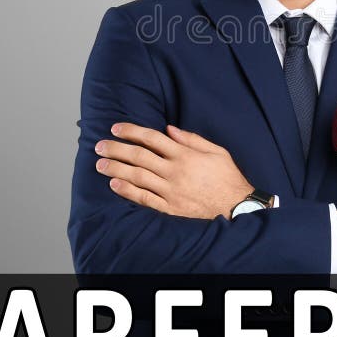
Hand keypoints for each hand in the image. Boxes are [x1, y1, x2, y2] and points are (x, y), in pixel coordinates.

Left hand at [95, 123, 252, 218]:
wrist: (236, 206)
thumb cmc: (227, 177)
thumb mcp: (216, 151)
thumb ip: (192, 139)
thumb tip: (169, 129)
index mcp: (185, 155)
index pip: (152, 138)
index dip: (132, 131)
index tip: (116, 128)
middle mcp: (175, 171)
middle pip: (139, 156)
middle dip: (116, 149)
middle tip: (99, 145)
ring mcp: (171, 191)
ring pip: (137, 177)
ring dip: (116, 169)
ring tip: (100, 164)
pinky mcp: (170, 208)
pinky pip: (144, 199)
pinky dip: (127, 192)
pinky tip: (114, 185)